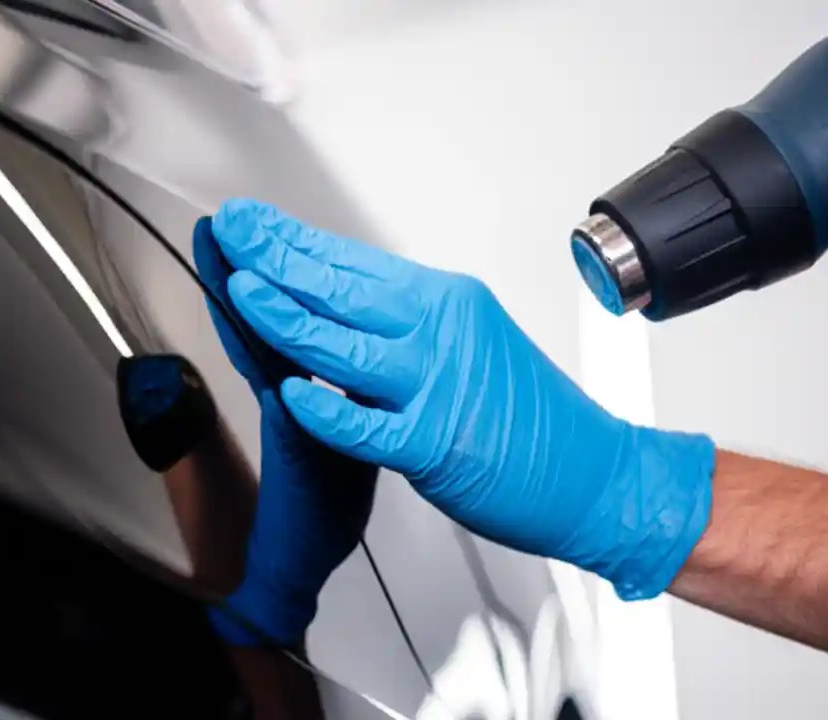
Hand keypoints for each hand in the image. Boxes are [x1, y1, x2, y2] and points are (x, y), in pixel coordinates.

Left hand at [209, 199, 715, 599]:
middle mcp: (440, 334)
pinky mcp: (437, 445)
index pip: (354, 261)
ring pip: (347, 346)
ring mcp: (437, 388)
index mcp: (445, 302)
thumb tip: (343, 293)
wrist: (594, 473)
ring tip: (242, 289)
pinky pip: (370, 426)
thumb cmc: (530, 414)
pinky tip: (292, 392)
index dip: (294, 240)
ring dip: (288, 316)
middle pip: (344, 289)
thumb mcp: (470, 338)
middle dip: (277, 258)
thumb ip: (407, 319)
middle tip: (233, 229)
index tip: (252, 221)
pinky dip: (329, 410)